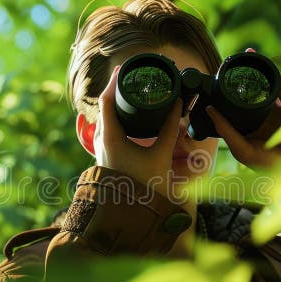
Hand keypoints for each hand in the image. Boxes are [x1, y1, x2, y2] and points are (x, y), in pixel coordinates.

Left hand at [95, 66, 182, 197]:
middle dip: (115, 89)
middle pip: (103, 106)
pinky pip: (107, 128)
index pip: (106, 100)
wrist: (131, 213)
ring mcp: (102, 148)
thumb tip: (179, 105)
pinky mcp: (107, 154)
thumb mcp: (161, 155)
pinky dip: (115, 116)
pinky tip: (124, 113)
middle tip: (128, 75)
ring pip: (104, 118)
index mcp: (110, 137)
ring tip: (127, 89)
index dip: (114, 81)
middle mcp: (101, 141)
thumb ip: (170, 130)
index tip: (124, 68)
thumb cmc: (145, 186)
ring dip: (114, 102)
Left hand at [205, 50, 280, 169]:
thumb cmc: (270, 165)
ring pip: (265, 84)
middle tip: (229, 60)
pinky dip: (274, 74)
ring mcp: (276, 110)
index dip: (225, 91)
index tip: (213, 77)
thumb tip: (209, 108)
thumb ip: (226, 130)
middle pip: (249, 90)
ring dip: (258, 68)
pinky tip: (265, 62)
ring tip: (246, 53)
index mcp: (248, 126)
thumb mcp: (242, 149)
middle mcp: (261, 116)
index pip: (234, 105)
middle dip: (241, 74)